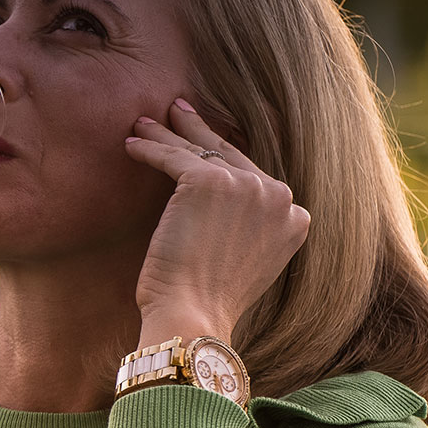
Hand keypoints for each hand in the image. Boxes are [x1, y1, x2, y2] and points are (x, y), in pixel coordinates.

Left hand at [124, 99, 309, 345]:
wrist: (194, 315)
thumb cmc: (210, 301)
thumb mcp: (250, 261)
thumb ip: (252, 228)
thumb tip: (225, 207)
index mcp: (295, 217)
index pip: (255, 178)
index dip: (228, 161)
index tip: (207, 145)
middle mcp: (279, 196)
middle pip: (229, 154)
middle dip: (199, 131)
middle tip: (178, 112)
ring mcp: (247, 185)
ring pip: (199, 150)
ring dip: (167, 134)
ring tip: (145, 123)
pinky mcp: (208, 181)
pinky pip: (173, 157)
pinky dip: (150, 149)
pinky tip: (132, 146)